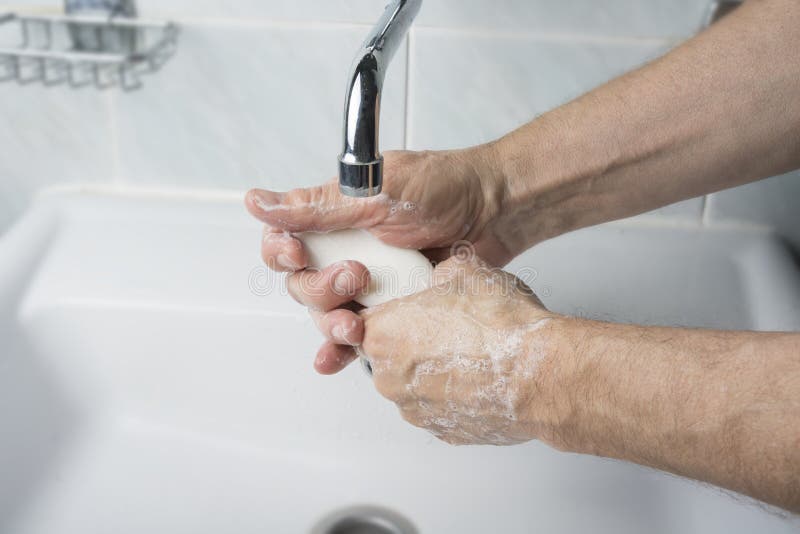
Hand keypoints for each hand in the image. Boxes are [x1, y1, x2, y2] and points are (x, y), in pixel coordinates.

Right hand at [245, 147, 527, 373]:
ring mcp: (369, 281)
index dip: (280, 253)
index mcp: (334, 217)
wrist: (495, 212)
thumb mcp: (378, 192)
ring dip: (331, 324)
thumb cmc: (443, 187)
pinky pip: (356, 333)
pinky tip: (333, 360)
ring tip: (355, 325)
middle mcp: (345, 249)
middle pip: (302, 285)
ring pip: (326, 314)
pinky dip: (340, 350)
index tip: (297, 254)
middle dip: (319, 290)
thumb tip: (256, 202)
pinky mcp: (390, 306)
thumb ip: (318, 205)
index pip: (284, 240)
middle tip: (355, 277)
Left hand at [360, 254, 562, 445]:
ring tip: (470, 355)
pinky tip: (480, 380)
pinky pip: (439, 409)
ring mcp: (415, 410)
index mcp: (384, 334)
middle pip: (386, 356)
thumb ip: (439, 273)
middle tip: (447, 329)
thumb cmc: (503, 327)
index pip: (361, 322)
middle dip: (411, 342)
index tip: (409, 311)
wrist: (541, 374)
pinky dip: (454, 397)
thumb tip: (440, 277)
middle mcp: (390, 378)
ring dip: (432, 372)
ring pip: (412, 385)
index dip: (389, 312)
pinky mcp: (443, 432)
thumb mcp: (467, 271)